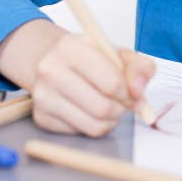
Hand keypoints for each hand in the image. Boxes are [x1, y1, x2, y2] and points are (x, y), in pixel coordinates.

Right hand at [29, 33, 155, 136]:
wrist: (55, 63)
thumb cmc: (92, 59)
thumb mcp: (119, 54)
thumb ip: (140, 68)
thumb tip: (138, 92)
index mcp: (71, 47)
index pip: (112, 83)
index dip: (130, 93)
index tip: (133, 94)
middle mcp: (50, 70)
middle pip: (102, 107)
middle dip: (121, 110)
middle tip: (124, 104)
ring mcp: (42, 95)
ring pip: (93, 124)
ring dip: (111, 121)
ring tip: (111, 108)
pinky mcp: (41, 117)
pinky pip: (80, 133)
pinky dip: (94, 126)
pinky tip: (92, 112)